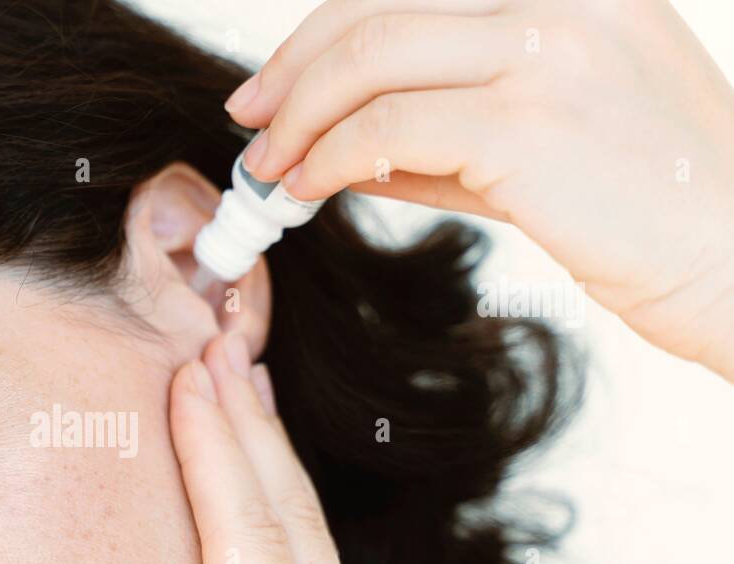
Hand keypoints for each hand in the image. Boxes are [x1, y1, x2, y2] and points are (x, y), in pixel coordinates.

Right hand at [102, 332, 390, 563]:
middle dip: (251, 431)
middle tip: (216, 344)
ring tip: (240, 385)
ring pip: (307, 541)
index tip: (191, 378)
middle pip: (291, 526)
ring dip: (270, 457)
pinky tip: (262, 485)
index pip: (254, 549)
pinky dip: (282, 511)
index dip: (219, 459)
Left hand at [225, 0, 733, 380]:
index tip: (276, 82)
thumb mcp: (550, 135)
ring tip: (267, 170)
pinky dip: (326, 159)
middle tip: (251, 122)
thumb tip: (345, 142)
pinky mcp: (526, 122)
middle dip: (292, 69)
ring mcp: (546, 48)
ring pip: (367, 60)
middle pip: (374, 9)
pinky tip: (307, 190)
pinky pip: (384, 128)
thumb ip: (451, 125)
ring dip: (297, 119)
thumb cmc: (647, 208)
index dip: (324, 31)